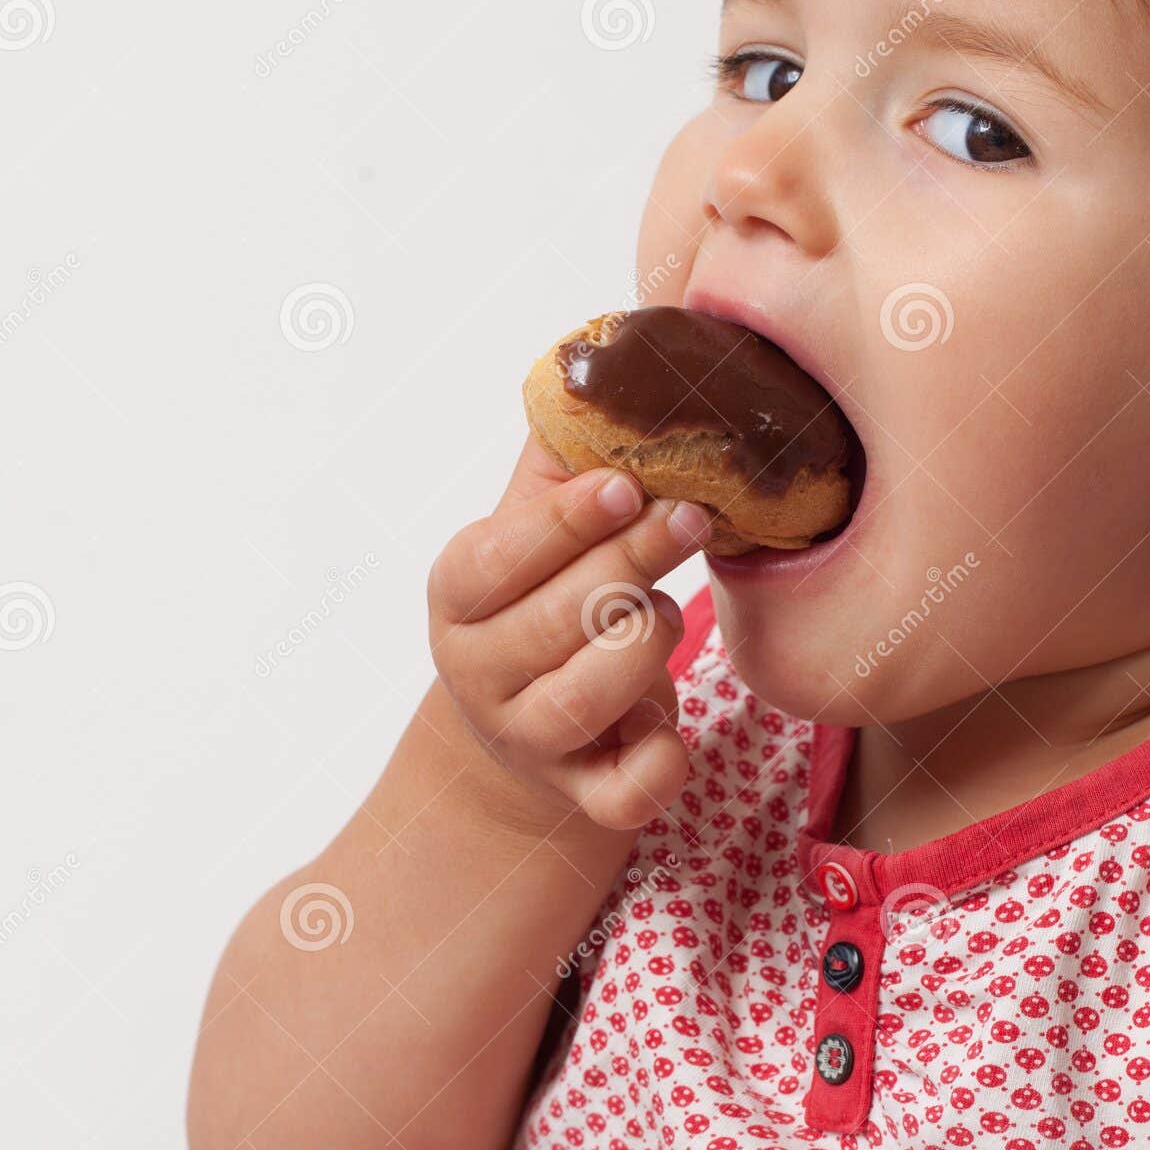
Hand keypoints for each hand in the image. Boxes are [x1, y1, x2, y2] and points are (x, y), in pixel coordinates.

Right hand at [428, 435, 709, 831]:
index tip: (624, 485)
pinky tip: (670, 729)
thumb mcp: (537, 525)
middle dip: (631, 565)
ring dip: (642, 649)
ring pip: (580, 701)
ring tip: (669, 613)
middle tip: (690, 518)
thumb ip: (564, 453)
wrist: (527, 724)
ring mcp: (526, 739)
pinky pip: (621, 794)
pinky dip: (656, 766)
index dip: (564, 523)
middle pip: (553, 621)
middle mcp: (477, 670)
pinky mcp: (578, 795)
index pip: (500, 556)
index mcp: (459, 592)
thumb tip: (604, 353)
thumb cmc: (547, 598)